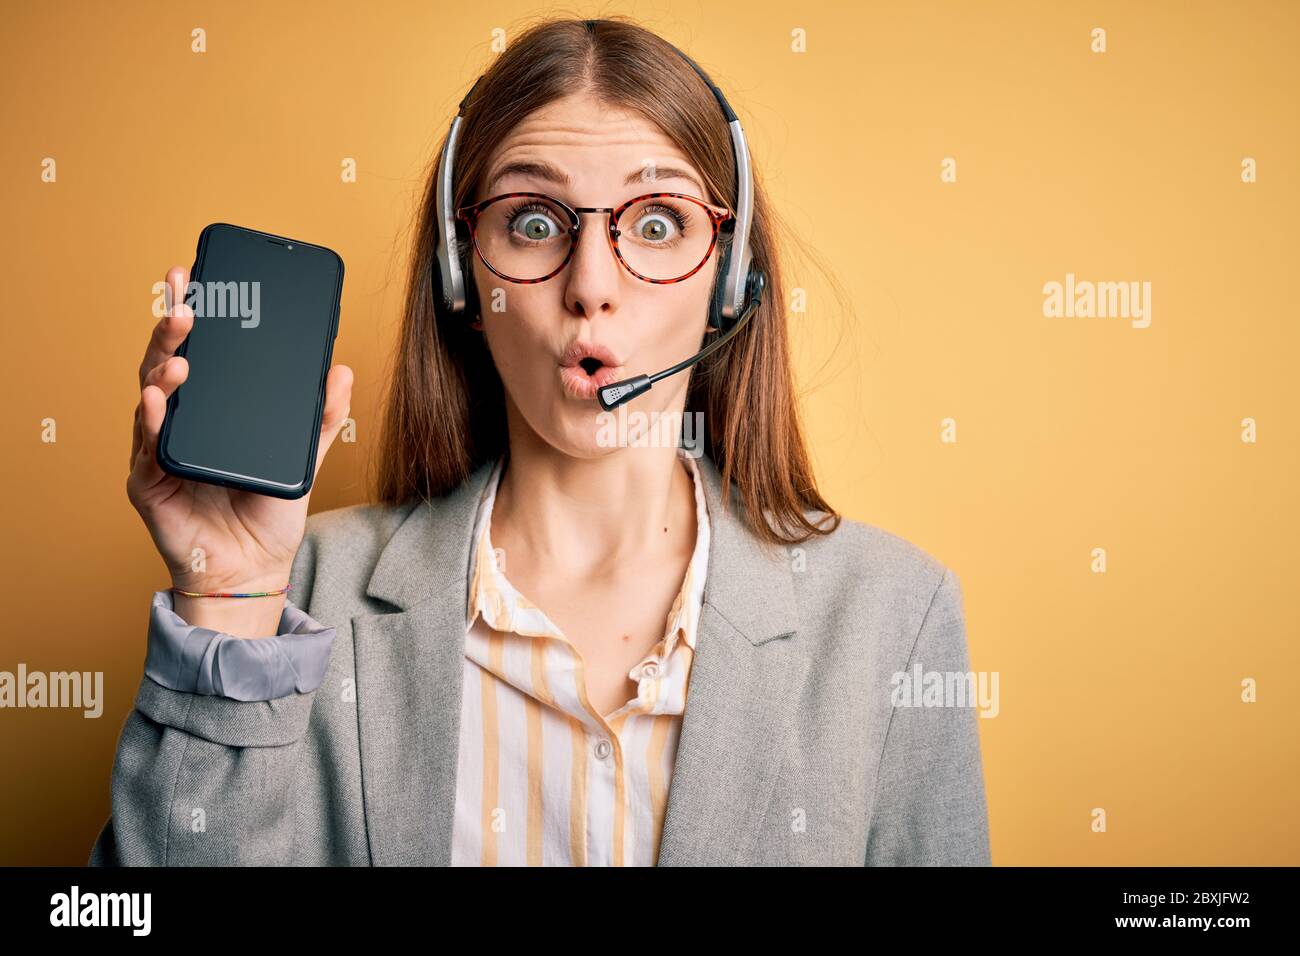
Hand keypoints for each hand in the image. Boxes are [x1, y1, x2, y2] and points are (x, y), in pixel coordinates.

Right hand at [127, 265, 352, 634]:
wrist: (252, 569)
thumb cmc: (267, 513)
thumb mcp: (303, 457)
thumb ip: (321, 415)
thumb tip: (340, 370)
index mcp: (213, 410)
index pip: (200, 351)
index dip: (195, 313)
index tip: (197, 276)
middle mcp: (181, 421)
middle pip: (168, 362)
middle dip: (173, 328)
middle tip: (186, 299)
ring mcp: (160, 448)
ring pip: (151, 396)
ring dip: (162, 368)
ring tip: (181, 352)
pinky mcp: (149, 482)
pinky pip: (148, 446)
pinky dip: (151, 421)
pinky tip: (157, 400)